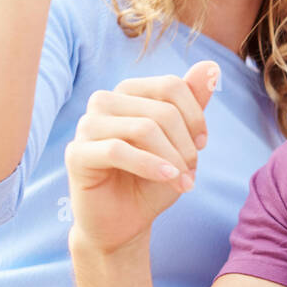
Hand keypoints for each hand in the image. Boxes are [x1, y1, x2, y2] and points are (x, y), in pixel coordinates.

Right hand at [66, 62, 218, 254]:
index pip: (171, 86)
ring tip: (182, 181)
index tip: (203, 144)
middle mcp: (104, 101)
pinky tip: (167, 179)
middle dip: (186, 145)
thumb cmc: (152, 180)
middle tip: (191, 172)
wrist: (125, 222)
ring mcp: (86, 126)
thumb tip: (210, 65)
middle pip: (162, 110)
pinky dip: (150, 165)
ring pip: (143, 128)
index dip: (195, 116)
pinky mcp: (76, 153)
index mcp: (129, 92)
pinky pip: (117, 150)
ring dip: (172, 158)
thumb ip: (193, 104)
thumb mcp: (181, 142)